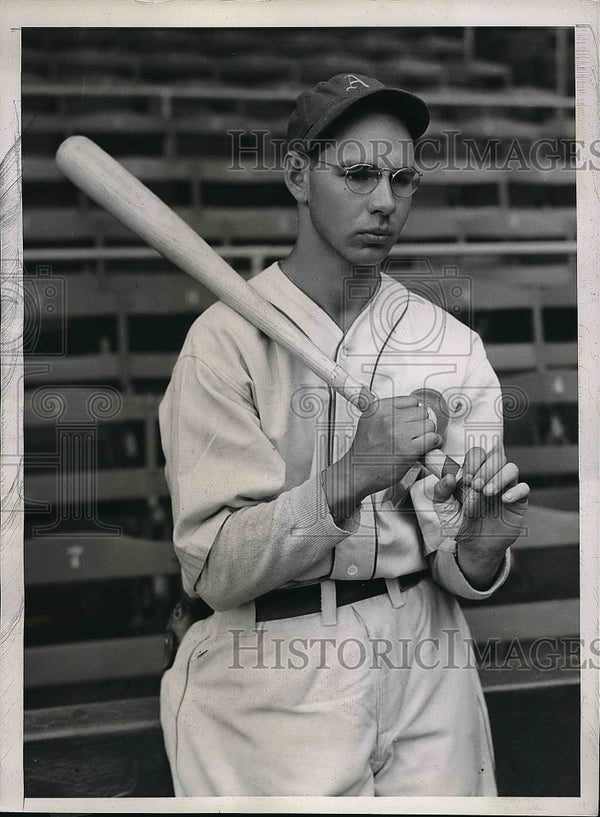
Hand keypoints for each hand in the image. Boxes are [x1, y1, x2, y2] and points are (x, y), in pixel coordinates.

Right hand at [323, 396, 440, 522]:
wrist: (357, 472)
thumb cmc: (363, 452)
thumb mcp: (369, 422)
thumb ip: (388, 413)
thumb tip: (410, 410)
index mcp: (379, 408)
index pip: (411, 400)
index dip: (414, 413)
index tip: (412, 421)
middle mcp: (389, 418)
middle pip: (422, 411)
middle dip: (421, 423)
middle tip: (415, 434)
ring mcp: (399, 433)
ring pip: (429, 424)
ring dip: (428, 434)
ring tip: (419, 442)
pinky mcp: (408, 449)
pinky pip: (433, 438)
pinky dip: (434, 444)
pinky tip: (427, 448)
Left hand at [433, 445, 529, 588]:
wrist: (474, 546)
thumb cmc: (459, 523)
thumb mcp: (445, 509)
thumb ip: (441, 492)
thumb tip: (447, 477)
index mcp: (473, 474)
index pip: (478, 454)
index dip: (473, 461)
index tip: (466, 477)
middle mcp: (490, 477)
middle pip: (496, 457)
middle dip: (486, 469)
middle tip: (476, 485)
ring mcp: (505, 488)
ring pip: (511, 468)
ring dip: (499, 477)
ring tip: (487, 492)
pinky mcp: (518, 502)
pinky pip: (524, 488)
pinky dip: (516, 491)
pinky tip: (504, 500)